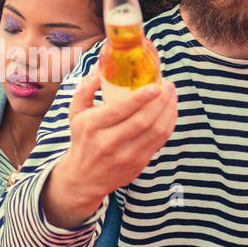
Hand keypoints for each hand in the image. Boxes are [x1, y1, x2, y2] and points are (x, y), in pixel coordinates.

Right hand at [43, 72, 176, 226]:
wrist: (85, 178)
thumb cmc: (82, 139)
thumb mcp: (76, 114)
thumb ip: (85, 89)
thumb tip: (98, 68)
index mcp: (93, 126)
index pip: (120, 110)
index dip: (141, 97)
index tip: (155, 85)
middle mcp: (109, 142)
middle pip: (143, 121)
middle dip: (161, 101)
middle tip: (168, 85)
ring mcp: (126, 155)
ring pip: (156, 131)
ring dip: (168, 110)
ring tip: (172, 95)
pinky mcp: (139, 163)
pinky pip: (160, 141)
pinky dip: (169, 123)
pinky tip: (170, 111)